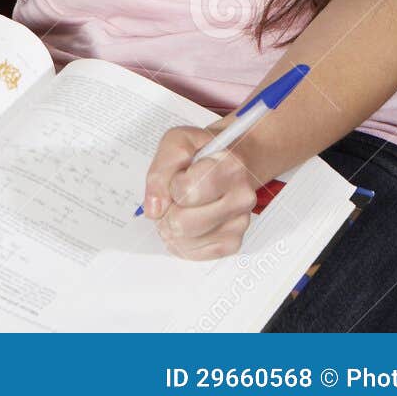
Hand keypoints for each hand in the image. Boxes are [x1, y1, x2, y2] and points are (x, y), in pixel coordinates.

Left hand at [140, 123, 260, 259]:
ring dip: (172, 228)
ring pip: (186, 241)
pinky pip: (193, 254)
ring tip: (179, 210)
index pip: (186, 191)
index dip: (173, 186)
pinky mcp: (233, 242)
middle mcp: (241, 196)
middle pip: (183, 223)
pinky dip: (182, 241)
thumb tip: (155, 208)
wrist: (229, 162)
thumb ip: (161, 170)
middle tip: (172, 200)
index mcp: (230, 166)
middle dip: (168, 212)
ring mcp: (240, 222)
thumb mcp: (178, 142)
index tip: (180, 177)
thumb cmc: (203, 153)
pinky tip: (187, 224)